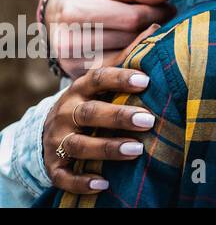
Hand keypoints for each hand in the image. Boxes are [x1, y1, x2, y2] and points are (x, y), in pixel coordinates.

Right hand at [42, 67, 155, 195]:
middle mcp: (65, 113)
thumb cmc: (89, 104)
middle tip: (148, 121)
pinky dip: (81, 182)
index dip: (120, 79)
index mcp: (79, 90)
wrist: (48, 132)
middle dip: (119, 117)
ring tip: (137, 150)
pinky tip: (104, 184)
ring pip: (79, 145)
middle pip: (90, 113)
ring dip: (107, 148)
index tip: (146, 81)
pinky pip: (63, 177)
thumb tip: (157, 40)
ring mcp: (57, 141)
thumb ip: (124, 71)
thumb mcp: (99, 87)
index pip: (97, 79)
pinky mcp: (53, 166)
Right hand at [45, 0, 171, 77]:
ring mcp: (71, 61)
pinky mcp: (75, 74)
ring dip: (144, 46)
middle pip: (129, 39)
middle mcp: (70, 40)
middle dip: (151, 29)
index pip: (131, 18)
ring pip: (125, 57)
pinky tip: (139, 50)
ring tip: (153, 33)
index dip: (156, 13)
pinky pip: (115, 71)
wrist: (57, 11)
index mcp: (77, 13)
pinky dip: (131, 61)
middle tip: (166, 21)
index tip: (170, 8)